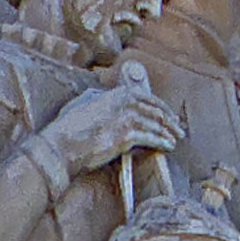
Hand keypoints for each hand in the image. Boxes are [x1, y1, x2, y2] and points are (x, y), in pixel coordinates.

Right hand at [38, 71, 175, 181]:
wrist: (61, 146)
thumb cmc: (67, 128)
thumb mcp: (82, 103)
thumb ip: (97, 98)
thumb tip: (101, 96)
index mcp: (116, 94)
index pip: (147, 98)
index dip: (161, 106)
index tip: (168, 114)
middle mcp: (124, 104)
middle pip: (155, 111)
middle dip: (169, 121)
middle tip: (178, 129)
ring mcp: (126, 120)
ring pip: (155, 125)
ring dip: (168, 133)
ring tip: (175, 139)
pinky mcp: (125, 137)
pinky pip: (150, 139)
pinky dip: (161, 142)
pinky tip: (168, 146)